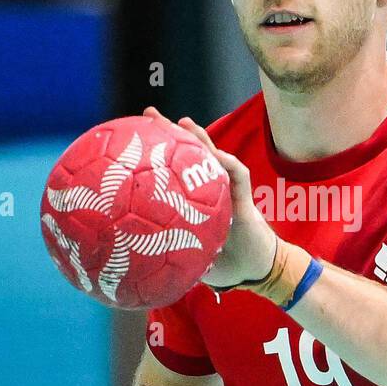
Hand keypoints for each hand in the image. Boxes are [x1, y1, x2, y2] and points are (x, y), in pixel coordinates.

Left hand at [144, 107, 276, 288]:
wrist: (256, 271)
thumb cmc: (223, 265)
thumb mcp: (186, 261)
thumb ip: (165, 256)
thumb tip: (131, 264)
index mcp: (193, 201)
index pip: (171, 170)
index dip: (153, 154)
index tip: (130, 139)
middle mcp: (209, 190)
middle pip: (189, 154)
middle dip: (170, 132)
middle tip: (148, 114)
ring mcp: (228, 191)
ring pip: (214, 156)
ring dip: (201, 138)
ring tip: (183, 122)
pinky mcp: (245, 198)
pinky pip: (239, 175)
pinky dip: (228, 163)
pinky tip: (216, 154)